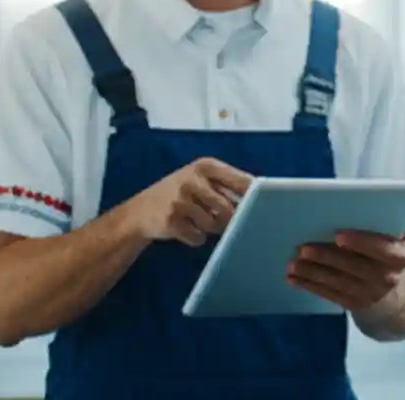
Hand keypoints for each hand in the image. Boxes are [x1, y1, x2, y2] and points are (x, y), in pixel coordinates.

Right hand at [133, 157, 251, 246]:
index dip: (256, 197)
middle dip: (226, 219)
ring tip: (195, 220)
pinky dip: (195, 238)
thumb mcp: (200, 180)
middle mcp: (192, 180)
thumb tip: (262, 200)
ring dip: (208, 229)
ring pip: (213, 225)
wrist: (140, 212)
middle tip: (216, 219)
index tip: (264, 207)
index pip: (241, 182)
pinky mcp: (171, 221)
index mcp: (205, 165)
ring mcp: (180, 200)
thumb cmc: (180, 195)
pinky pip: (198, 238)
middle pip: (228, 209)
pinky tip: (184, 228)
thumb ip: (228, 186)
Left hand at [287, 229, 404, 312]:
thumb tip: (381, 208)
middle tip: (303, 248)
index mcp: (400, 257)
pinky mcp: (354, 306)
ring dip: (312, 272)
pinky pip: (329, 294)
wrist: (402, 303)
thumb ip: (394, 230)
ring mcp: (369, 294)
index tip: (339, 235)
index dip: (360, 242)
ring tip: (292, 264)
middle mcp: (386, 278)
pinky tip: (294, 278)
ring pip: (337, 281)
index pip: (381, 248)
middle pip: (353, 266)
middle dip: (326, 257)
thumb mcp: (401, 246)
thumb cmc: (393, 261)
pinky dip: (310, 285)